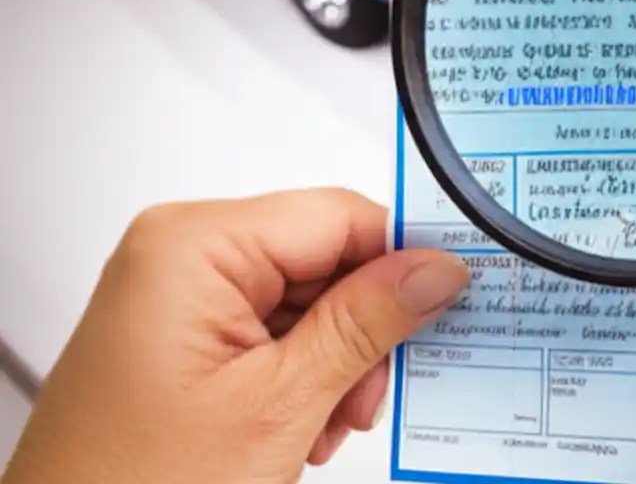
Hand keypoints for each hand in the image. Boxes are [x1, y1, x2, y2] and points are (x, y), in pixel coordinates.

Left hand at [2, 188, 468, 483]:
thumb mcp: (279, 404)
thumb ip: (367, 322)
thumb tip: (435, 268)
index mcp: (194, 245)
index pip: (339, 214)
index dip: (403, 258)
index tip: (452, 297)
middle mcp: (180, 256)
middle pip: (326, 257)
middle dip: (364, 328)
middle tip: (374, 392)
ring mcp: (178, 295)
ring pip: (308, 299)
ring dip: (339, 361)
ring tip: (326, 425)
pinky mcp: (183, 334)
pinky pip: (274, 328)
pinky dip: (305, 375)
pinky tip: (302, 425)